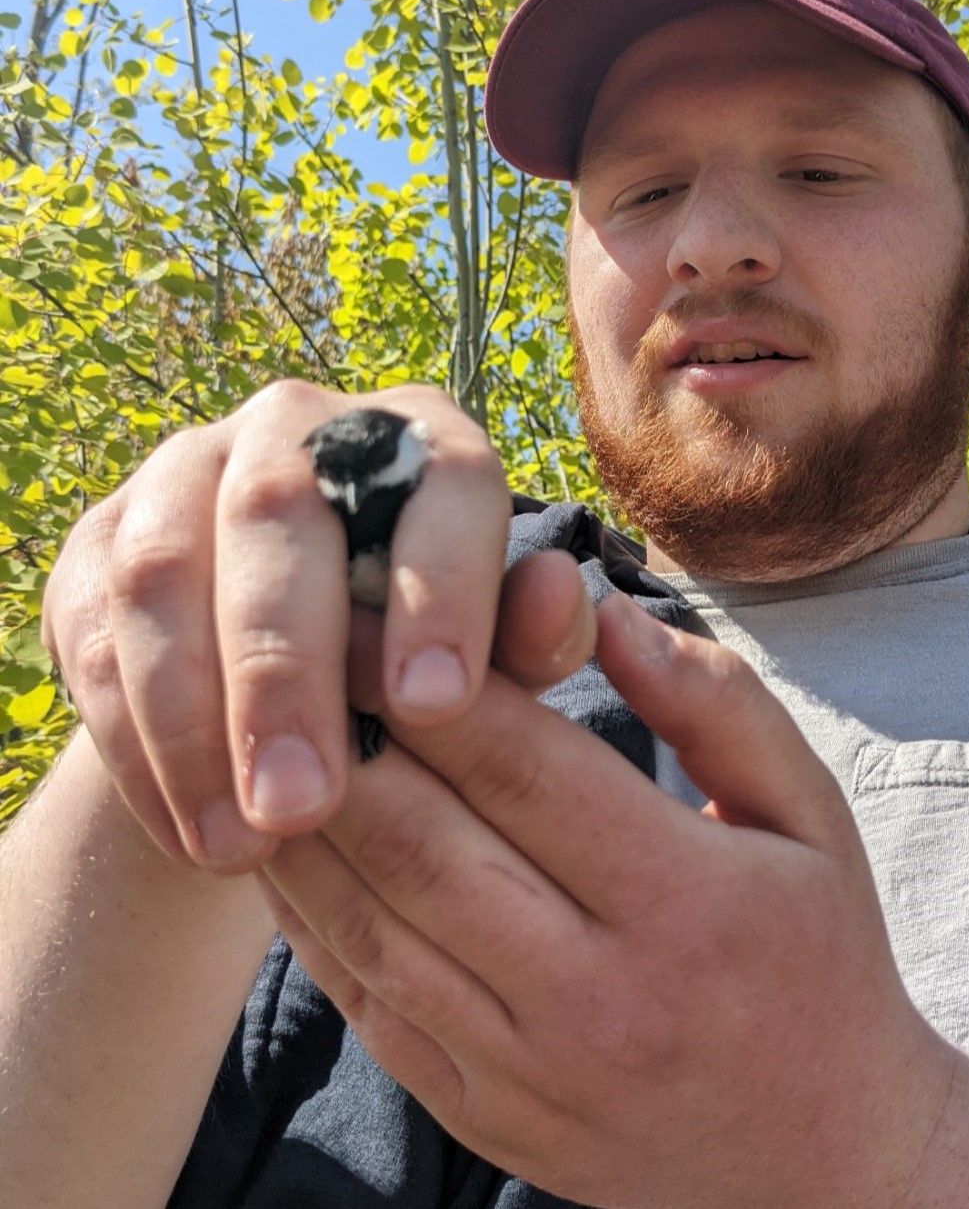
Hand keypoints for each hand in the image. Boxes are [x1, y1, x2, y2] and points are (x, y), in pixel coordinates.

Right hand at [40, 380, 510, 869]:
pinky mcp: (103, 537)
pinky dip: (135, 739)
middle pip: (278, 516)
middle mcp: (299, 426)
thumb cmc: (421, 645)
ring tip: (238, 847)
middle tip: (305, 805)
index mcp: (419, 436)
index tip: (438, 708)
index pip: (442, 480)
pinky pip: (100, 629)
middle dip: (287, 670)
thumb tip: (563, 593)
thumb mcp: (492, 648)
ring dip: (194, 720)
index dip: (441, 587)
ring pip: (168, 573)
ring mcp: (186, 469)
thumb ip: (533, 631)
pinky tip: (183, 828)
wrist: (293, 651)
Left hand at [258, 553, 953, 1208]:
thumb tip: (606, 611)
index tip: (376, 612)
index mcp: (686, 903)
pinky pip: (368, 1003)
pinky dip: (314, 919)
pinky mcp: (482, 1115)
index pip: (525, 770)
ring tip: (275, 738)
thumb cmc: (820, 954)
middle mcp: (597, 995)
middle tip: (305, 654)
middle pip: (428, 844)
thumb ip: (715, 702)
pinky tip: (292, 847)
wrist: (824, 1152)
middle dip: (350, 737)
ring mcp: (528, 1070)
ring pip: (375, 925)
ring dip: (309, 825)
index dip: (434, 685)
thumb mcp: (810, 813)